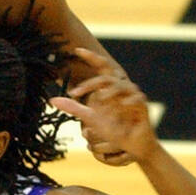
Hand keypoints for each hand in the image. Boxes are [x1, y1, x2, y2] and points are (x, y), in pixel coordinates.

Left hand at [51, 48, 155, 163]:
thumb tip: (52, 100)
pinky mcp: (142, 106)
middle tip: (76, 93)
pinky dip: (129, 102)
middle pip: (108, 75)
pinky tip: (123, 106)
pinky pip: (136, 99)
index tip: (76, 50)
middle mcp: (122, 88)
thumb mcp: (90, 117)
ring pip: (121, 86)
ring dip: (109, 94)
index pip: (101, 67)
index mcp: (110, 87)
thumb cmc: (113, 128)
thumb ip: (74, 108)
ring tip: (101, 101)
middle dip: (92, 83)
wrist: (131, 144)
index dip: (91, 57)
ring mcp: (133, 95)